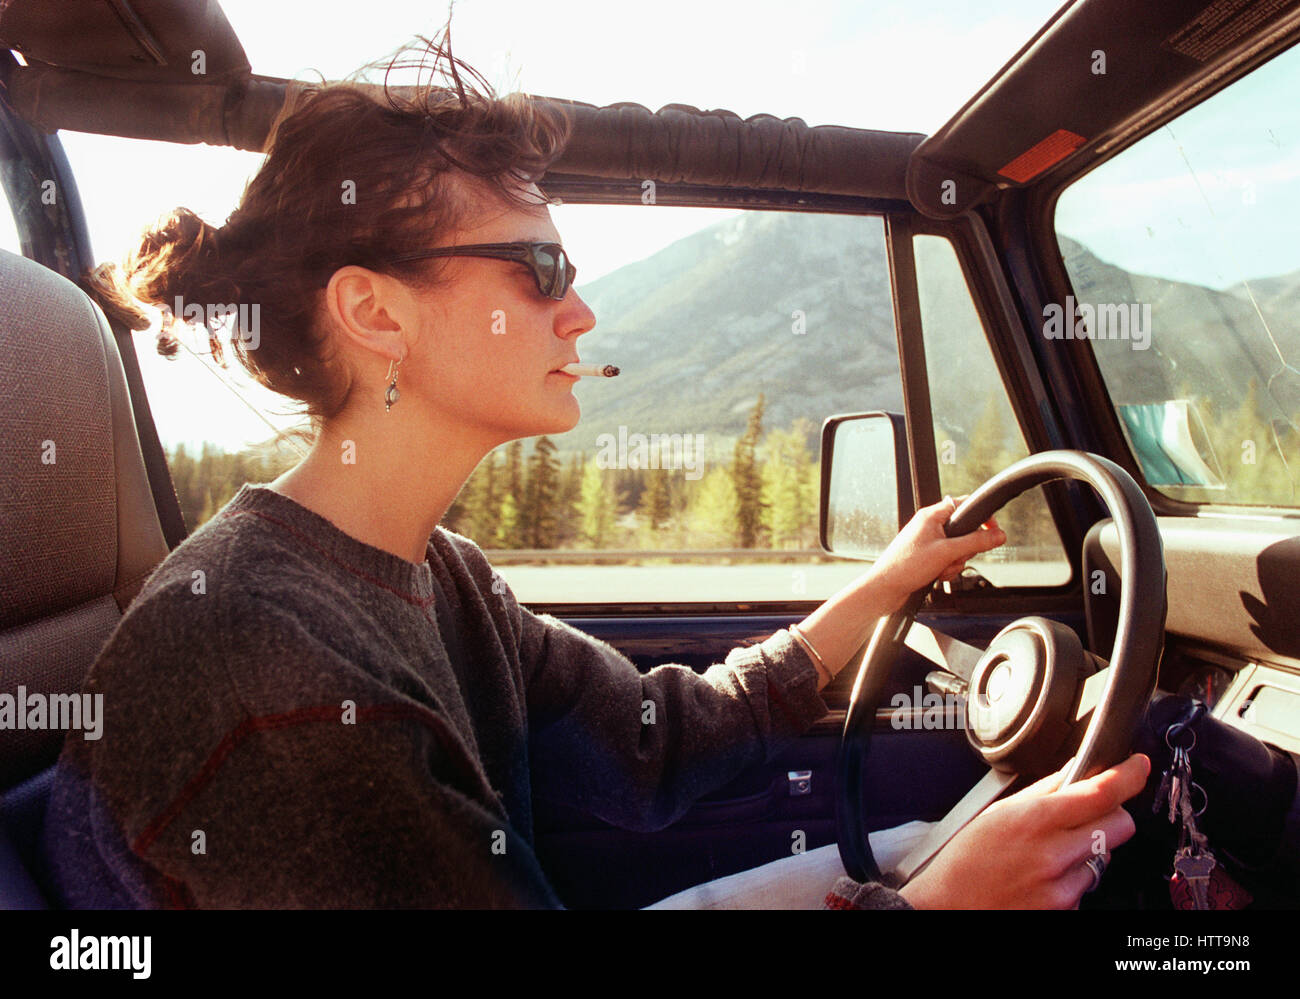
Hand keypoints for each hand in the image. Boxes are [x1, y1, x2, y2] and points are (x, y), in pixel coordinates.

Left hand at [869, 495, 1005, 613]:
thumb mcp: (947, 552)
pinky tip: (936, 575)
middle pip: (964, 531)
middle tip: (954, 556)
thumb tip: (998, 535)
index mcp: (931, 516)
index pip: (964, 504)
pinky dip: (947, 569)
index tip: (992, 529)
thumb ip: (975, 542)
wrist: (886, 589)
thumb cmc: (905, 566)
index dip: (981, 517)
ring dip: (955, 562)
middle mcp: (929, 526)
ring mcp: (928, 542)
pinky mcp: (927, 556)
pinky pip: (948, 559)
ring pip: (958, 548)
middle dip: (964, 549)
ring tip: (941, 568)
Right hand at [898, 753, 1149, 908]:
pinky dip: (1073, 880)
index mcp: (1033, 820)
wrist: (950, 907)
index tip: (1137, 766)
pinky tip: (1042, 879)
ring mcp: (1062, 888)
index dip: (1128, 775)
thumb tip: (1074, 771)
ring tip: (1048, 856)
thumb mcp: (997, 813)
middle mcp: (1052, 854)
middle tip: (1086, 817)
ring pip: (1105, 858)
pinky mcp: (1065, 910)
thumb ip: (1042, 791)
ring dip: (1088, 852)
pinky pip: (1088, 887)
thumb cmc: (966, 861)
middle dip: (1110, 815)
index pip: (1099, 792)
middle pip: (1119, 825)